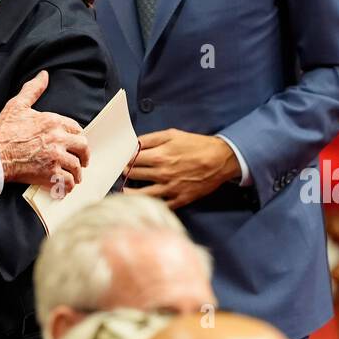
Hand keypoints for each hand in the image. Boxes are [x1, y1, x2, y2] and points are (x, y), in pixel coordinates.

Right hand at [0, 71, 87, 190]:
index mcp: (53, 121)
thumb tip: (43, 75)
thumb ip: (33, 89)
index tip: (76, 143)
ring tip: (74, 176)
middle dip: (84, 155)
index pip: (77, 128)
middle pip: (83, 147)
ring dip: (76, 173)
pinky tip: (65, 186)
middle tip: (81, 161)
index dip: (77, 136)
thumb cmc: (3, 131)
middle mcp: (58, 138)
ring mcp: (55, 157)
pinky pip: (67, 182)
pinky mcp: (49, 174)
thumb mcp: (17, 105)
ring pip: (76, 166)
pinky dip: (68, 186)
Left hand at [125, 129, 239, 209]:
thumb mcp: (172, 134)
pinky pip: (160, 205)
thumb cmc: (196, 145)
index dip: (122, 159)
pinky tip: (141, 202)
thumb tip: (132, 143)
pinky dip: (149, 204)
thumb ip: (150, 139)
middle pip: (133, 175)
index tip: (117, 160)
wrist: (220, 159)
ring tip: (123, 190)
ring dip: (129, 192)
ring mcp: (170, 188)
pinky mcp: (179, 199)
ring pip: (141, 194)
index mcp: (159, 156)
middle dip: (124, 173)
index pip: (131, 159)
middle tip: (119, 173)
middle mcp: (162, 173)